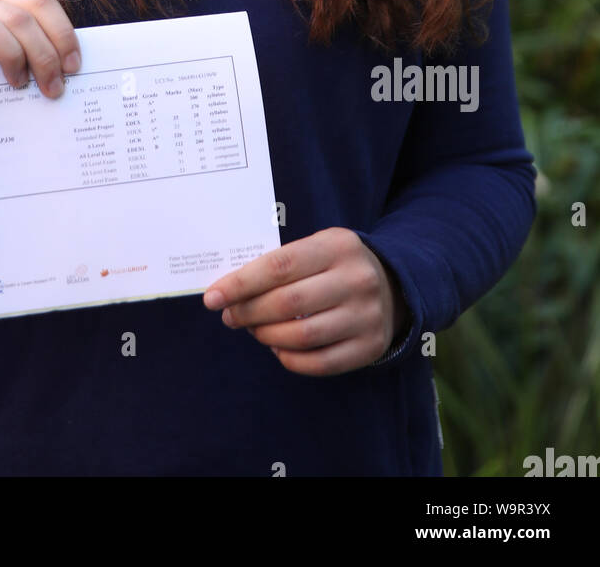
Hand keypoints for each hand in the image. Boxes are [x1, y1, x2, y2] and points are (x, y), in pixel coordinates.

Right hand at [0, 0, 80, 99]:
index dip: (61, 33)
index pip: (41, 2)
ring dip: (9, 55)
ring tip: (18, 84)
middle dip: (43, 55)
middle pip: (20, 18)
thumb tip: (71, 73)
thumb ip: (37, 54)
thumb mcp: (16, 57)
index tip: (73, 68)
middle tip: (52, 89)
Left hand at [203, 227, 408, 374]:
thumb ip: (279, 264)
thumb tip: (229, 290)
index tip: (212, 297)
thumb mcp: (316, 247)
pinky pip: (320, 363)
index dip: (241, 283)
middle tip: (230, 316)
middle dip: (248, 312)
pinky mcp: (370, 346)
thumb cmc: (337, 265)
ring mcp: (366, 316)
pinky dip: (290, 359)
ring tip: (254, 330)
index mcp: (337, 246)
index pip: (279, 266)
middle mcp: (356, 280)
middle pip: (288, 302)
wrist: (395, 285)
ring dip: (266, 336)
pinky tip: (277, 348)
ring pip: (302, 336)